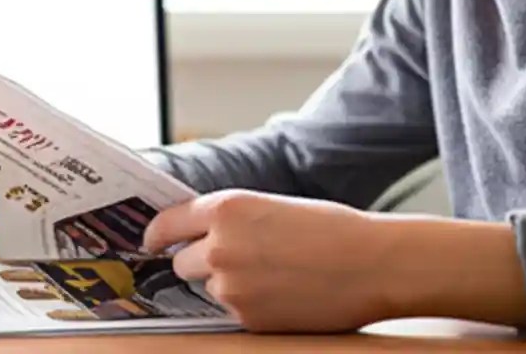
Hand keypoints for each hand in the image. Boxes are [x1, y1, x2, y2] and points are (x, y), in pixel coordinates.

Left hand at [141, 189, 393, 331]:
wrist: (373, 264)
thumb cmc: (333, 228)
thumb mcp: (274, 206)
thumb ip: (232, 219)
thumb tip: (201, 234)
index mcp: (227, 208)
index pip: (167, 223)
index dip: (156, 235)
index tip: (152, 242)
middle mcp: (219, 246)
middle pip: (180, 261)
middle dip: (198, 261)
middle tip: (234, 259)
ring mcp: (231, 286)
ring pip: (207, 287)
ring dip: (226, 283)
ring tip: (271, 274)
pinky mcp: (246, 318)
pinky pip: (231, 311)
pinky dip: (248, 304)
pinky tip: (282, 292)